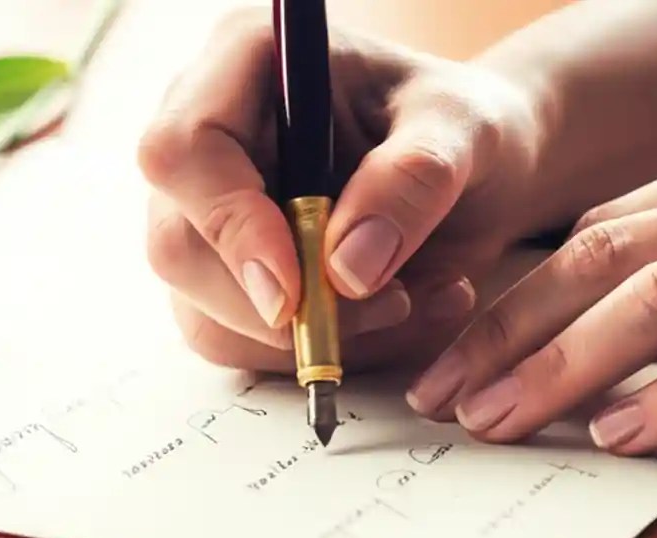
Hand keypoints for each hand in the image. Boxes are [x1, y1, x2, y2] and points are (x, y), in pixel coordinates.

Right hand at [137, 9, 548, 373]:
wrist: (478, 173)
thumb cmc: (463, 129)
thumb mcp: (465, 132)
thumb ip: (413, 180)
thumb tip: (347, 268)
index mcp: (247, 64)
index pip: (184, 152)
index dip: (230, 228)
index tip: (298, 289)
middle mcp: (210, 139)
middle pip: (178, 245)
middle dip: (274, 307)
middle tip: (383, 306)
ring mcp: (209, 213)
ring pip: (203, 309)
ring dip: (304, 339)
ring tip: (408, 304)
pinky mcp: (227, 274)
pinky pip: (237, 341)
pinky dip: (313, 353)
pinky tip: (386, 322)